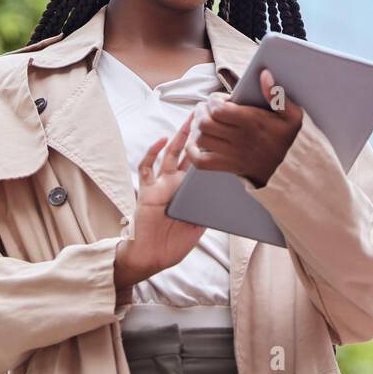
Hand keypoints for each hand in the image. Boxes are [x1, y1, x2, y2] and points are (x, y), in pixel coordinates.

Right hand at [115, 111, 205, 285]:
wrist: (151, 257)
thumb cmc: (173, 245)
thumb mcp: (198, 229)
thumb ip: (207, 212)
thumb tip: (225, 198)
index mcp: (189, 192)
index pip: (201, 166)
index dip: (209, 150)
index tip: (222, 136)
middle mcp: (175, 184)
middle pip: (187, 154)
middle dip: (196, 136)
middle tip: (207, 116)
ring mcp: (160, 185)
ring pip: (170, 155)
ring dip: (179, 138)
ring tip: (189, 121)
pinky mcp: (147, 190)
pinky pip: (147, 167)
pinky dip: (152, 153)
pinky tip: (161, 140)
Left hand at [184, 67, 302, 188]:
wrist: (288, 170)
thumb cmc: (285, 138)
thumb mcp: (291, 115)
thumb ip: (277, 94)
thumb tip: (264, 74)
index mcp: (252, 122)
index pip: (218, 109)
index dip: (213, 101)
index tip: (220, 100)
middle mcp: (239, 138)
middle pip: (205, 123)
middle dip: (201, 112)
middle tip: (206, 109)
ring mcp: (232, 154)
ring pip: (201, 139)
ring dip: (197, 129)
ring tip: (203, 122)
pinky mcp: (226, 166)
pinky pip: (200, 161)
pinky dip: (192, 151)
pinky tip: (196, 142)